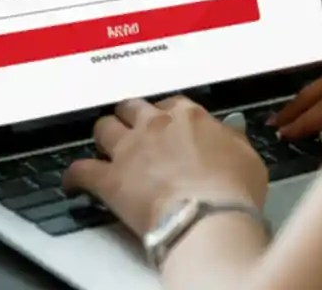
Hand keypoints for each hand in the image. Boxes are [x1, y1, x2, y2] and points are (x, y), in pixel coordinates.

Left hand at [62, 96, 267, 235]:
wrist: (207, 217)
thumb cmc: (231, 190)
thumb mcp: (247, 156)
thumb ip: (233, 139)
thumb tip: (232, 132)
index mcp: (188, 116)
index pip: (172, 103)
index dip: (168, 114)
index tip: (170, 123)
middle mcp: (154, 125)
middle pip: (131, 107)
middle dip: (130, 115)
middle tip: (133, 126)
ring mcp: (129, 150)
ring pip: (103, 128)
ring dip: (103, 135)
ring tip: (104, 144)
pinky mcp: (110, 180)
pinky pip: (81, 170)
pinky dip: (75, 175)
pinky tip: (74, 180)